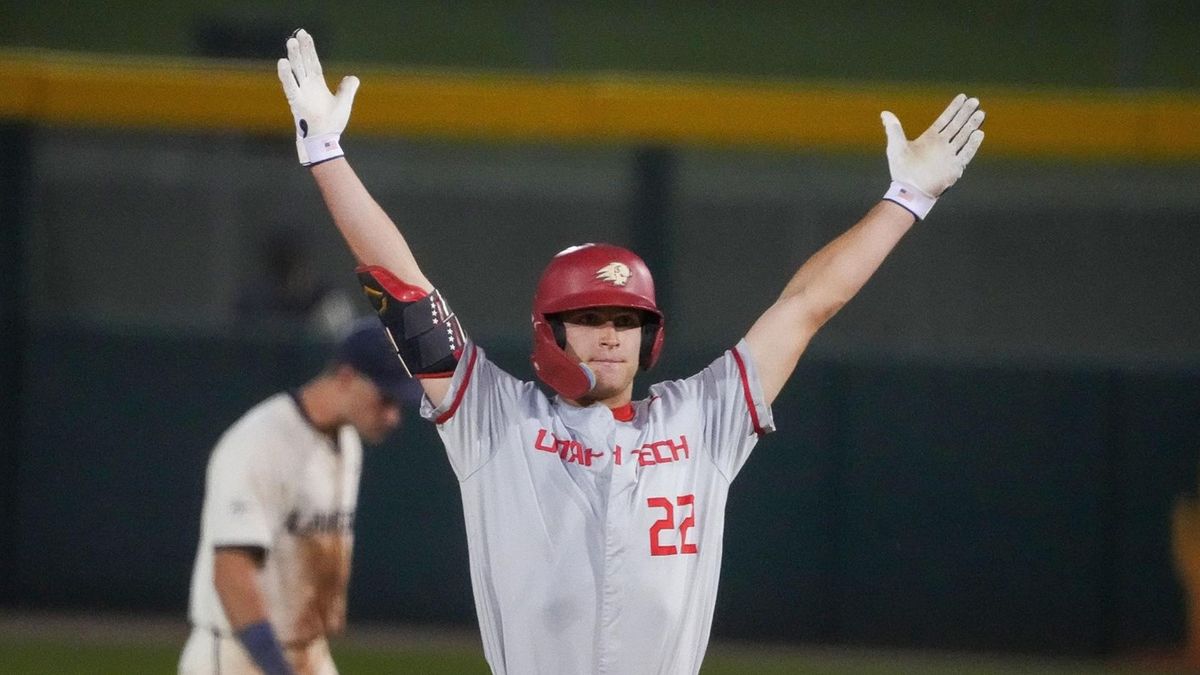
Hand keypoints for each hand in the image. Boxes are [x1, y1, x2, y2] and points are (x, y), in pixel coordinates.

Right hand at [276, 29, 359, 165]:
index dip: (309, 49)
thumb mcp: (343, 103)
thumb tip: (352, 77)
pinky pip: (290, 87)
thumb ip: (347, 89)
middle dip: (301, 48)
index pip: (313, 62)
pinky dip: (286, 76)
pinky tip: (282, 63)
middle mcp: (307, 86)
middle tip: (298, 33)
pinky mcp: (297, 103)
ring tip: (291, 42)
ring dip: (293, 57)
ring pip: (296, 71)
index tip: (304, 34)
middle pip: (303, 62)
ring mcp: (301, 93)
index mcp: (317, 85)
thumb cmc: (332, 124)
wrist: (325, 141)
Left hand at [880, 93, 984, 219]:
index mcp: (930, 138)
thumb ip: (893, 129)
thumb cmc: (901, 170)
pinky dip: (972, 144)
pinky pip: (966, 153)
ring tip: (980, 113)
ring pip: (964, 137)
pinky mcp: (955, 167)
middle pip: (957, 125)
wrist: (910, 191)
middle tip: (975, 101)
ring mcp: (949, 155)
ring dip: (972, 125)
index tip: (963, 96)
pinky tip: (979, 133)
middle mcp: (942, 145)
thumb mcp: (895, 147)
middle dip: (966, 113)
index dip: (954, 108)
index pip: (945, 119)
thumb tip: (884, 113)